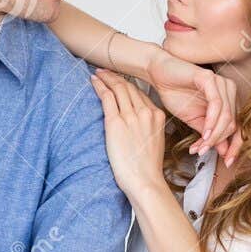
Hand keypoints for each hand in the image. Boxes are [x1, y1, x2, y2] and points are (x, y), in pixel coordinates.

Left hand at [91, 70, 169, 197]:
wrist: (145, 180)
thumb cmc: (147, 168)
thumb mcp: (153, 142)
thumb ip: (146, 128)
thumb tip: (135, 125)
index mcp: (157, 116)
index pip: (141, 94)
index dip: (128, 84)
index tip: (119, 80)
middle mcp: (146, 112)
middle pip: (129, 87)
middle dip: (116, 77)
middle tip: (106, 71)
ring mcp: (131, 116)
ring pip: (118, 88)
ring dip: (107, 77)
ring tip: (98, 72)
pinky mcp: (116, 122)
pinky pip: (107, 97)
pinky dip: (100, 86)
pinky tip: (93, 80)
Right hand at [143, 46, 241, 165]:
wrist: (158, 75)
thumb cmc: (175, 94)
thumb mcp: (194, 120)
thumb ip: (210, 134)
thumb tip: (224, 152)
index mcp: (228, 100)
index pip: (238, 126)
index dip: (235, 146)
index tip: (228, 162)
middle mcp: (229, 90)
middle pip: (232, 124)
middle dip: (217, 142)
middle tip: (202, 152)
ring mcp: (221, 83)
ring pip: (226, 117)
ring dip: (214, 136)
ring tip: (200, 146)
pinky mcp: (210, 78)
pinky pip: (216, 104)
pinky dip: (211, 122)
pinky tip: (203, 133)